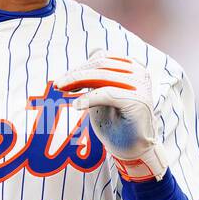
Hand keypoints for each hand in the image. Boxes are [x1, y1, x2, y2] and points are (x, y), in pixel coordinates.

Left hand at [54, 49, 167, 181]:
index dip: (80, 66)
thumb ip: (100, 75)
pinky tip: (77, 105)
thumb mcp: (104, 93)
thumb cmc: (116, 121)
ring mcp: (141, 87)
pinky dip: (89, 98)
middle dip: (76, 73)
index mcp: (132, 67)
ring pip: (102, 75)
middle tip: (58, 85)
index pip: (102, 57)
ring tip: (62, 90)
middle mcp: (139, 73)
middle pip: (101, 64)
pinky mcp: (139, 101)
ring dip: (78, 80)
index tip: (64, 80)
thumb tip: (94, 50)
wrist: (132, 149)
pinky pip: (108, 93)